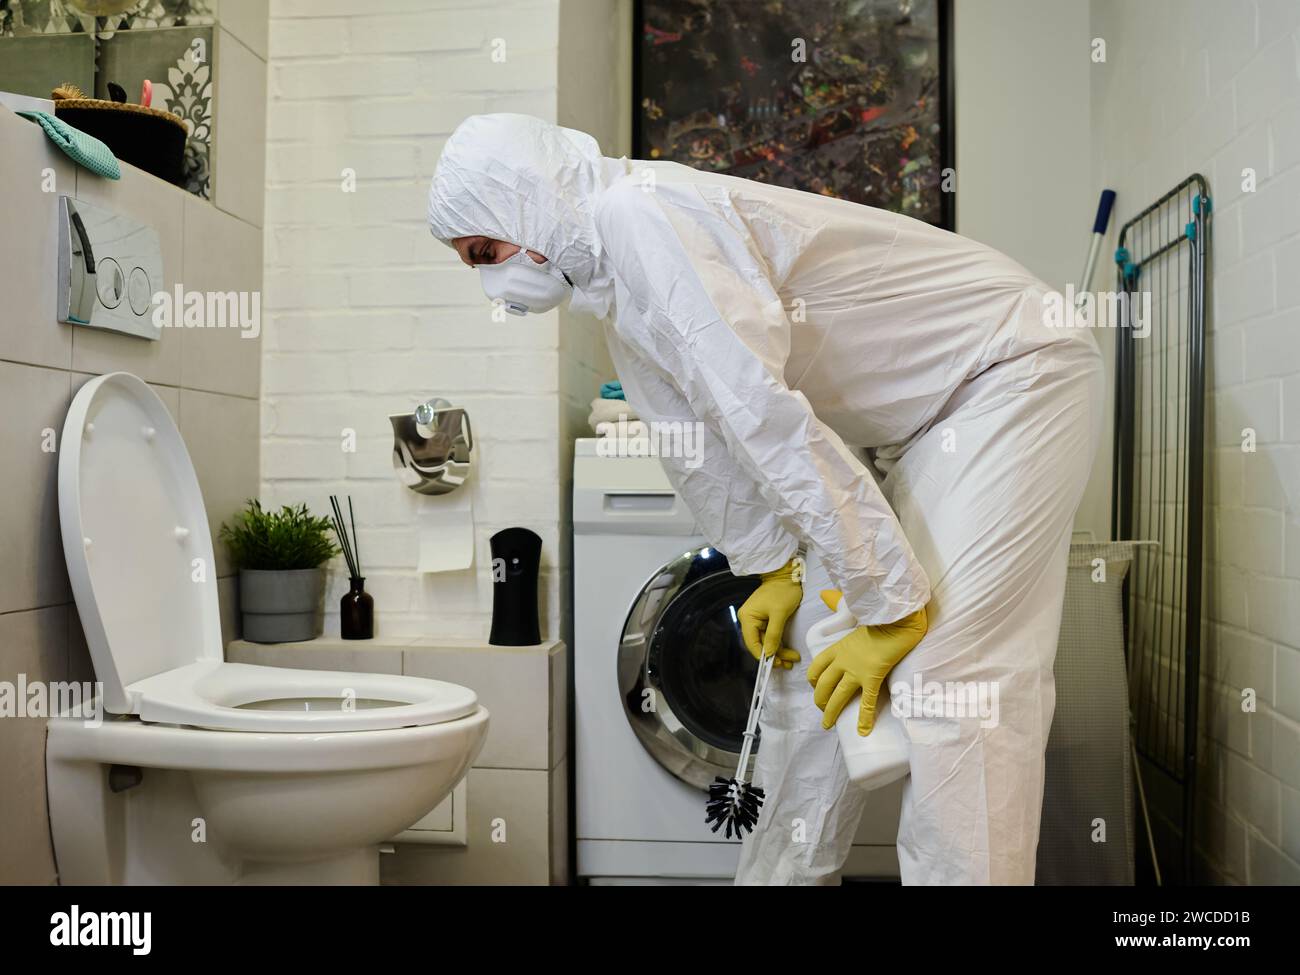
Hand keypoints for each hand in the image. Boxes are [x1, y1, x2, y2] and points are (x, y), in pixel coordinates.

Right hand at [737, 557, 802, 669]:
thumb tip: (770, 653)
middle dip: (775, 655)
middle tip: (787, 664)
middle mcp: (749, 620)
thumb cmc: (782, 591)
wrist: (787, 575)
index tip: (775, 664)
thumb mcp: (780, 613)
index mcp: (748, 618)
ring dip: (779, 651)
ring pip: (766, 641)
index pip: (752, 642)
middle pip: (760, 643)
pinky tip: (788, 652)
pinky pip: (770, 635)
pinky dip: (779, 643)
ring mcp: (757, 620)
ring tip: (791, 660)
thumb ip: (773, 634)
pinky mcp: (765, 620)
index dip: (763, 655)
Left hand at [807, 590, 927, 733]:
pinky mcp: (872, 677)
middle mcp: (842, 660)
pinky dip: (864, 719)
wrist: (897, 618)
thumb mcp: (854, 613)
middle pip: (822, 685)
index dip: (812, 680)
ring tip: (828, 724)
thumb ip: (838, 606)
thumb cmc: (880, 616)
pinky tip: (862, 731)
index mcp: (838, 647)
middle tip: (823, 711)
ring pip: (837, 697)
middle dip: (819, 700)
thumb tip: (825, 594)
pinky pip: (866, 703)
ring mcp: (856, 670)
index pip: (816, 666)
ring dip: (831, 713)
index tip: (815, 687)